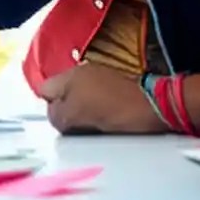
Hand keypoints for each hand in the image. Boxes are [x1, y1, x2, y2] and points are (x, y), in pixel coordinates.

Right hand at [40, 62, 167, 134]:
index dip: (49, 109)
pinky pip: (96, 102)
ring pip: (79, 100)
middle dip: (65, 111)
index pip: (43, 91)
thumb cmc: (116, 110)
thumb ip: (56, 115)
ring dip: (82, 113)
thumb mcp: (76, 115)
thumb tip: (55, 117)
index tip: (61, 123)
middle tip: (76, 126)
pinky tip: (107, 122)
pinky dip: (98, 112)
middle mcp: (83, 72)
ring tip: (93, 125)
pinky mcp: (116, 88)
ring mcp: (101, 78)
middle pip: (60, 95)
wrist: (157, 108)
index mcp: (69, 75)